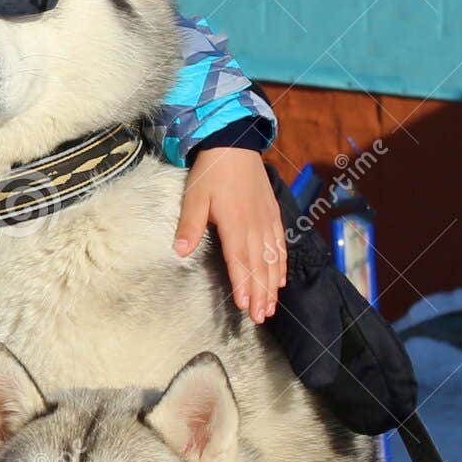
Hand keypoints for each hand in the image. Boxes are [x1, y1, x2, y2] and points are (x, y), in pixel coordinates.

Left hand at [173, 149, 286, 323]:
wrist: (235, 144)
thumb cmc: (212, 172)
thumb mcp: (194, 196)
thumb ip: (190, 225)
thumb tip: (180, 251)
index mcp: (235, 223)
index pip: (239, 260)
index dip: (243, 284)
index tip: (244, 305)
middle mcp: (255, 225)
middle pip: (259, 265)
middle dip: (260, 294)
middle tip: (260, 317)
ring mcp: (267, 220)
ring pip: (272, 259)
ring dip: (272, 285)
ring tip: (271, 307)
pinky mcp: (273, 214)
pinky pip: (280, 244)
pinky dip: (281, 264)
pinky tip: (281, 280)